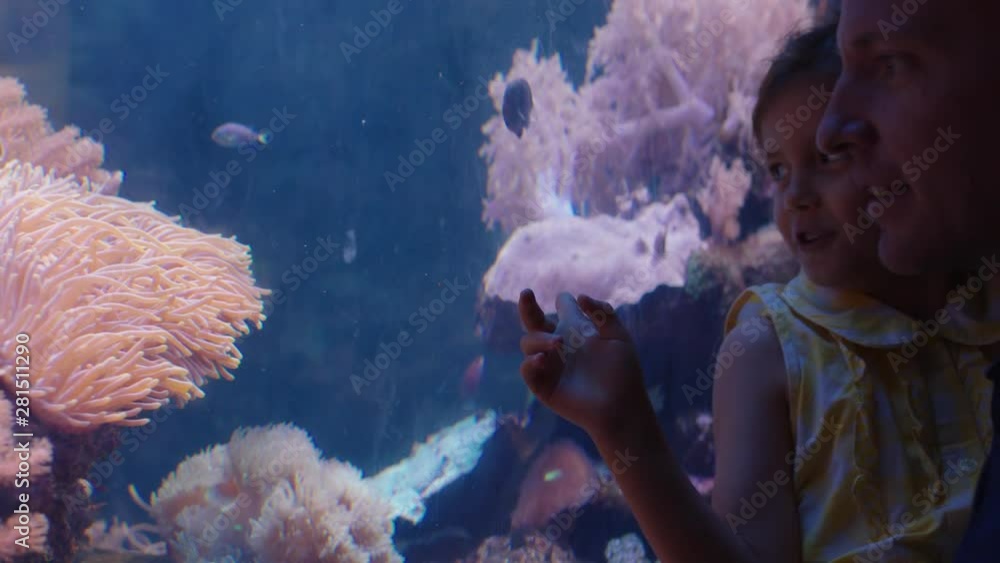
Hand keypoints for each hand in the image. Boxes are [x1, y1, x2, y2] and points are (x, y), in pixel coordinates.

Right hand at [518, 289, 647, 437]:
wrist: (621, 406)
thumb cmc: (623, 372)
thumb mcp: (619, 337)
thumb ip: (604, 313)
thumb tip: (580, 296)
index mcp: (576, 329)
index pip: (562, 308)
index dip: (563, 301)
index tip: (565, 300)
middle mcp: (558, 344)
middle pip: (533, 321)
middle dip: (526, 306)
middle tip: (527, 294)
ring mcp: (549, 364)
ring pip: (528, 343)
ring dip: (539, 339)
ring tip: (558, 343)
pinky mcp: (543, 385)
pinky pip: (527, 370)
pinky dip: (531, 363)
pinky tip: (543, 359)